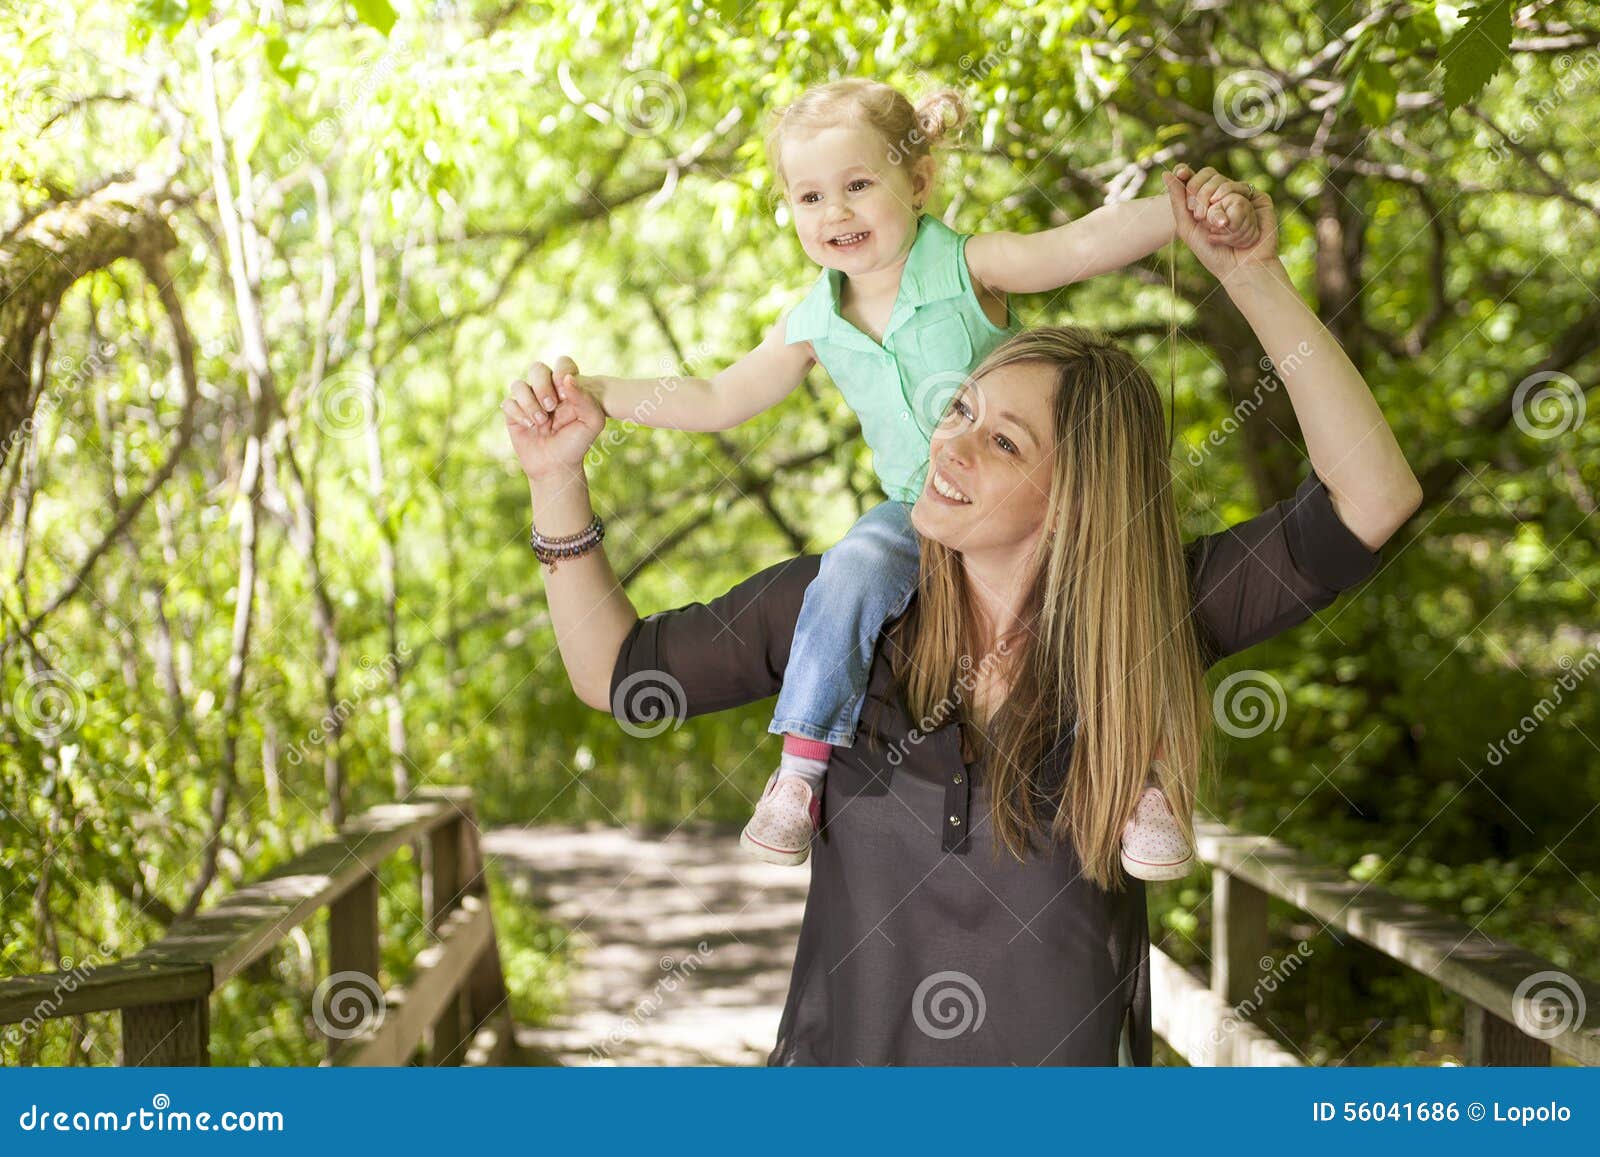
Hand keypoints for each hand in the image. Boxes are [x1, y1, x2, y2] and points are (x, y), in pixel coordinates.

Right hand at [502, 356, 606, 480]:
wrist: (557, 466)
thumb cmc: (577, 443)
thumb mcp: (591, 423)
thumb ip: (586, 399)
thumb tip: (567, 379)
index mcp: (567, 387)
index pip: (563, 363)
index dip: (562, 372)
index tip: (566, 394)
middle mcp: (546, 390)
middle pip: (537, 368)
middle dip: (543, 387)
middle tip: (551, 407)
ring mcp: (528, 400)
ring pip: (518, 384)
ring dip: (530, 403)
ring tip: (541, 422)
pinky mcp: (513, 413)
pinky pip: (508, 402)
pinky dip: (519, 414)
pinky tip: (530, 426)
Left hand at [1171, 164, 1260, 248]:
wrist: (1239, 268)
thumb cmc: (1213, 253)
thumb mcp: (1187, 227)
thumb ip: (1177, 201)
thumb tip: (1166, 173)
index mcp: (1206, 200)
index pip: (1195, 177)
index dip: (1187, 173)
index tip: (1180, 173)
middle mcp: (1224, 195)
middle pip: (1209, 175)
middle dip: (1200, 194)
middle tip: (1200, 217)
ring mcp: (1242, 195)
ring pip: (1225, 185)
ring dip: (1218, 211)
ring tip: (1219, 230)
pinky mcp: (1259, 199)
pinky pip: (1243, 193)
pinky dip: (1235, 214)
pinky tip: (1234, 230)